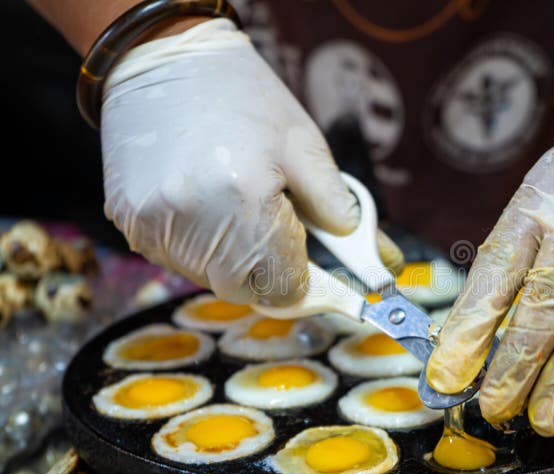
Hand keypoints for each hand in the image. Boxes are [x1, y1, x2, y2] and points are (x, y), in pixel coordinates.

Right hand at [101, 19, 402, 304]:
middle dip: (269, 274)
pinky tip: (205, 204)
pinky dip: (198, 245)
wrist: (164, 57)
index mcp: (245, 197)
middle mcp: (193, 219)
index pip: (282, 284)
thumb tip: (379, 258)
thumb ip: (340, 208)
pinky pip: (174, 257)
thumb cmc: (242, 97)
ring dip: (232, 259)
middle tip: (278, 236)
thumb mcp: (304, 144)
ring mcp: (153, 222)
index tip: (314, 270)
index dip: (305, 283)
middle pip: (243, 289)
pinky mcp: (128, 219)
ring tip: (237, 206)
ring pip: (207, 277)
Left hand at [427, 89, 553, 435]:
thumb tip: (475, 341)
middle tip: (495, 405)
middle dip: (521, 359)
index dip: (471, 324)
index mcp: (544, 196)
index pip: (500, 265)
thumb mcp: (544, 202)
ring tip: (543, 416)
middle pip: (553, 294)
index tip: (447, 373)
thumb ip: (518, 265)